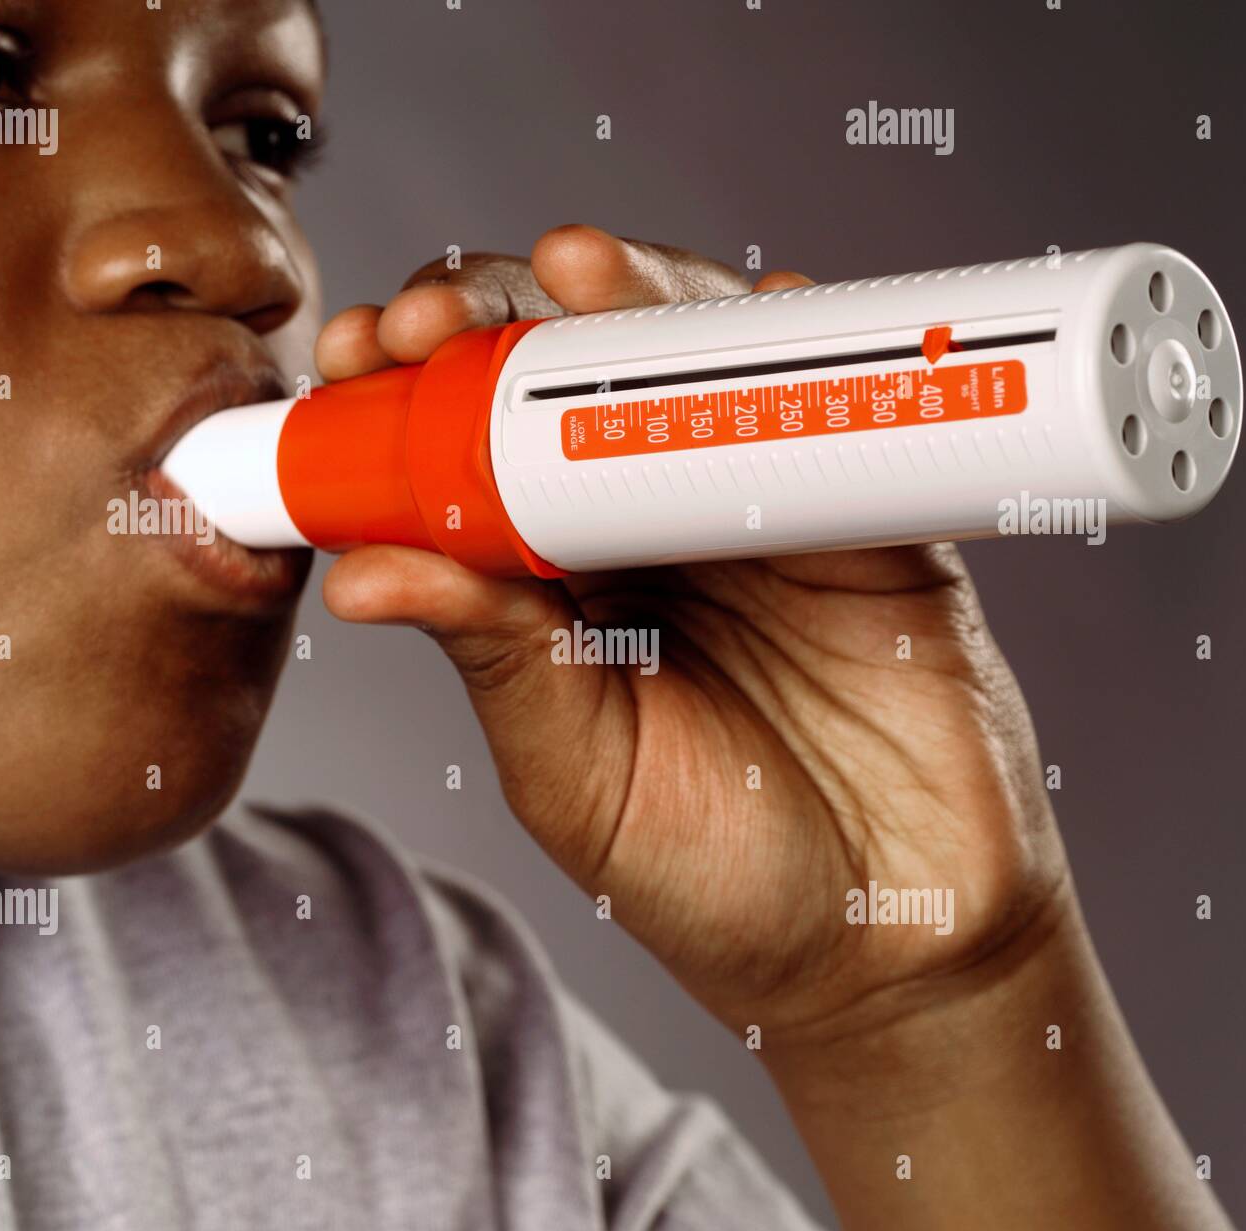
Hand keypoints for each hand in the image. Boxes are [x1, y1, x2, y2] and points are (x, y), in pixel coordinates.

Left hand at [316, 225, 1075, 1043]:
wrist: (883, 944)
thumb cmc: (714, 879)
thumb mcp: (575, 773)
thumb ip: (493, 663)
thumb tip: (361, 572)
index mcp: (558, 590)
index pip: (469, 457)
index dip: (412, 392)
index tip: (363, 358)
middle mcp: (649, 535)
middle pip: (570, 383)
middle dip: (504, 321)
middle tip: (450, 310)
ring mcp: (759, 515)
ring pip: (692, 369)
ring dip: (638, 303)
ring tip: (580, 270)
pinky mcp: (872, 518)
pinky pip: (836, 408)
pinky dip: (803, 348)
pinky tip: (763, 308)